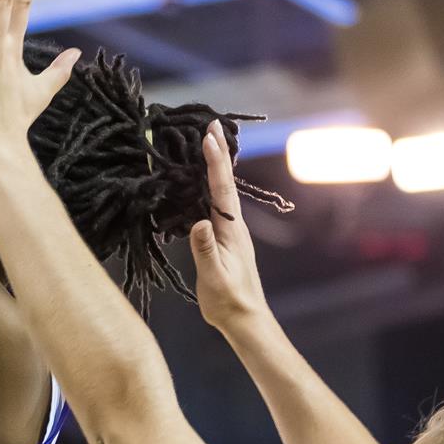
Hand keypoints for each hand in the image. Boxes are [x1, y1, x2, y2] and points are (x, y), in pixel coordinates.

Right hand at [189, 125, 270, 329]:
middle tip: (211, 125)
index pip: (222, 188)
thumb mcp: (214, 276)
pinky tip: (201, 182)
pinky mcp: (223, 238)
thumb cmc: (228, 300)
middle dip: (217, 153)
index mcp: (231, 229)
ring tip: (206, 144)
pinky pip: (214, 203)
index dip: (215, 161)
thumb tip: (199, 222)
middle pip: (224, 182)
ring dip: (213, 166)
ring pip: (220, 190)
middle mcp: (232, 224)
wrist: (244, 318)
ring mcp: (229, 230)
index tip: (209, 135)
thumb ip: (205, 250)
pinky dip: (208, 185)